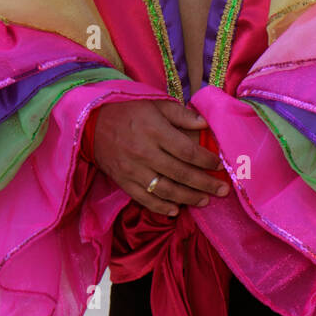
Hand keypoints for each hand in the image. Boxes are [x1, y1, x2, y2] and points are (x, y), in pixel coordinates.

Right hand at [90, 98, 227, 215]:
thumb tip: (205, 125)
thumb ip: (182, 115)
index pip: (187, 151)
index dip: (206, 160)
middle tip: (223, 190)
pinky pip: (144, 198)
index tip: (219, 165)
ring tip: (205, 201)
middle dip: (205, 183)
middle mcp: (145, 153)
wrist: (92, 123)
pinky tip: (176, 211)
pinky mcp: (123, 181)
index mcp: (156, 132)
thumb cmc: (130, 111)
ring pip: (165, 189)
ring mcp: (133, 170)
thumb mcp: (156, 104)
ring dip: (188, 198)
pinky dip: (160, 207)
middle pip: (180, 173)